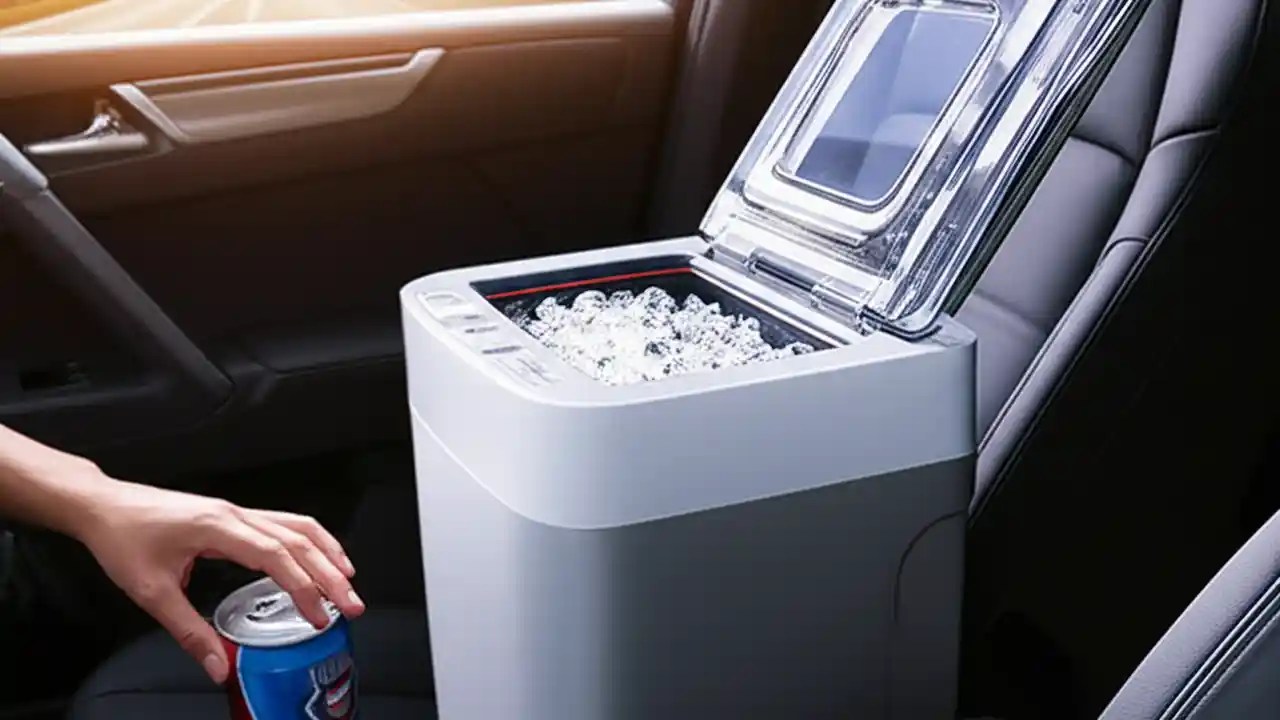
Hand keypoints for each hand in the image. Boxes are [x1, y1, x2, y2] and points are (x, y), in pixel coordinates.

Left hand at [75, 476, 365, 683]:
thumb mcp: (151, 592)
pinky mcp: (233, 516)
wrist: (104, 506)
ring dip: (327, 552)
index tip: (319, 615)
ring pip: (297, 526)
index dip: (304, 587)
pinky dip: (309, 540)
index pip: (277, 557)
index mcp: (219, 528)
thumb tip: (218, 664)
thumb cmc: (123, 538)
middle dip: (330, 574)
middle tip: (351, 604)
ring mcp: (236, 512)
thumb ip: (189, 631)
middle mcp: (235, 515)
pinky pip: (284, 523)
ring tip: (348, 579)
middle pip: (299, 540)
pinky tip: (317, 556)